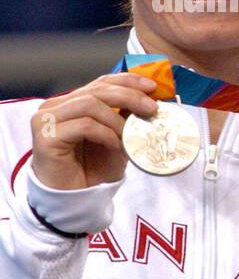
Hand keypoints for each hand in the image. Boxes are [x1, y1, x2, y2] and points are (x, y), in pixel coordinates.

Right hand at [29, 73, 157, 190]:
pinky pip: (84, 125)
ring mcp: (46, 120)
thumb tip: (151, 100)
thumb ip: (126, 117)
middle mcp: (55, 107)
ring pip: (90, 104)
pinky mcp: (45, 137)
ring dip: (117, 120)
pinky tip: (116, 147)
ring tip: (131, 137)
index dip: (127, 81)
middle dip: (129, 96)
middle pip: (96, 90)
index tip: (152, 86)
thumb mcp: (117, 138)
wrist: (75, 198)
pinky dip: (106, 134)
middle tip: (152, 108)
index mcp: (71, 103)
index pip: (100, 82)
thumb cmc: (93, 168)